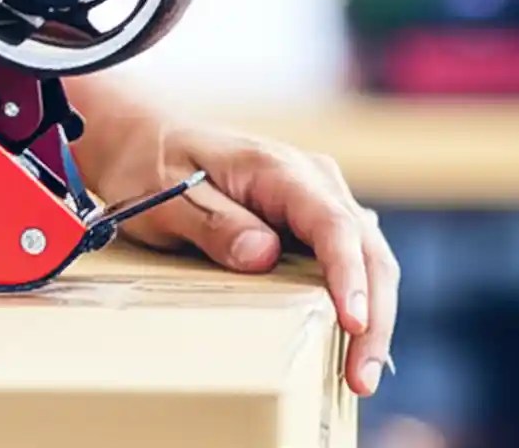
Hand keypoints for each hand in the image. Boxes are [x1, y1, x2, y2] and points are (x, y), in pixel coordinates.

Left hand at [75, 96, 397, 396]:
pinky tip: (354, 344)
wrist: (144, 140)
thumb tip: (263, 255)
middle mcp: (311, 179)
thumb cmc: (151, 166)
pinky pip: (349, 260)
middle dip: (373, 316)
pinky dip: (358, 300)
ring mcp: (316, 198)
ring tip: (359, 377)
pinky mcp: (310, 219)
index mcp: (277, 168)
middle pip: (366, 247)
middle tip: (360, 378)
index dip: (348, 276)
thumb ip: (213, 224)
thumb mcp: (166, 196)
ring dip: (371, 316)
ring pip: (368, 257)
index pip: (332, 224)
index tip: (353, 325)